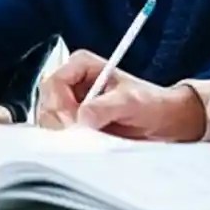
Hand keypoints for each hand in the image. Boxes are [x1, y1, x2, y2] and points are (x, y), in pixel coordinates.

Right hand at [38, 51, 206, 141]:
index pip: (53, 83)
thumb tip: (82, 117)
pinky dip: (68, 141)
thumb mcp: (130, 102)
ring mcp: (69, 103)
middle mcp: (70, 82)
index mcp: (80, 65)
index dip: (60, 105)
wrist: (162, 120)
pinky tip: (86, 144)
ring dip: (65, 134)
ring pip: (49, 120)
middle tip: (82, 135)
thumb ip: (106, 107)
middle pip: (47, 103)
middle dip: (61, 122)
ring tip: (90, 139)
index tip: (76, 122)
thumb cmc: (150, 103)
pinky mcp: (72, 122)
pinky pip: (58, 133)